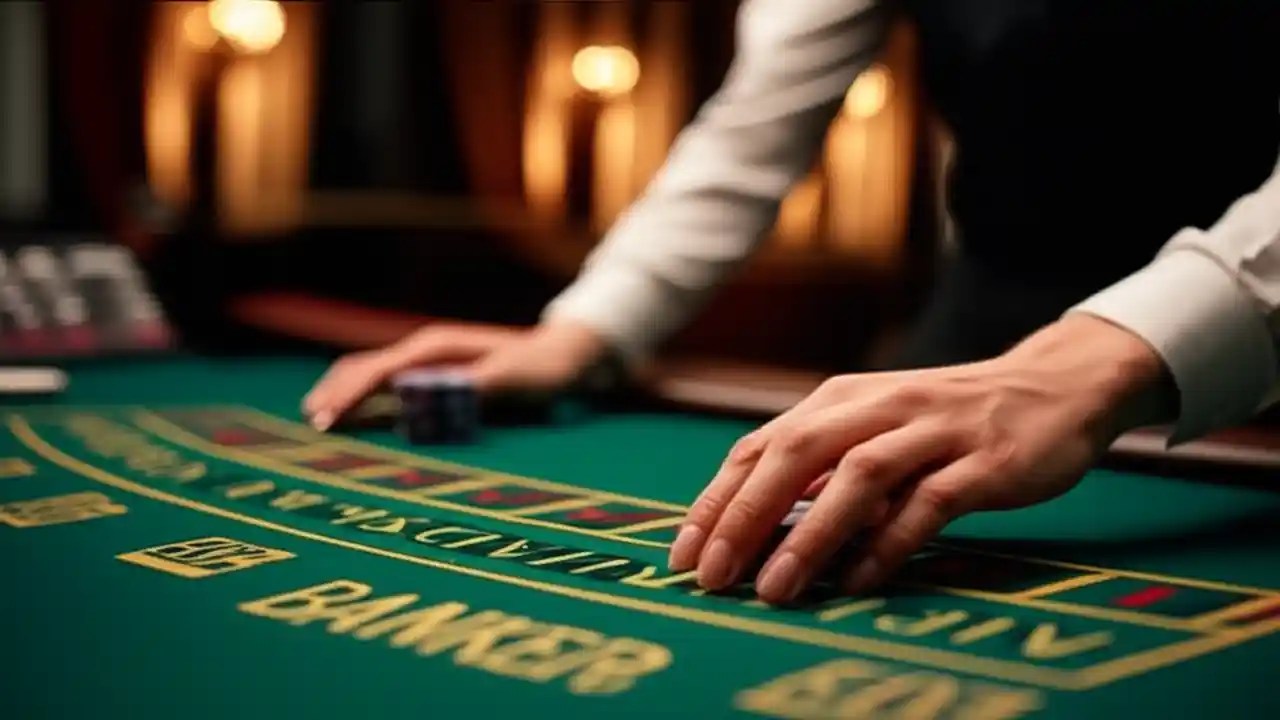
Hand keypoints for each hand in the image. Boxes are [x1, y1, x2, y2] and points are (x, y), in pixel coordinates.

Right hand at [301, 319, 607, 430]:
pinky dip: (365, 396)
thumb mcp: (511, 378)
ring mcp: (429, 360)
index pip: (380, 370)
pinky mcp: (436, 373)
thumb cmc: (539, 368)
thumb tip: (436, 394)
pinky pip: (390, 383)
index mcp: (437, 347)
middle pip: (366, 367)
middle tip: (312, 425)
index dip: (352, 394)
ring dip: (344, 392)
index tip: (328, 419)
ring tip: (317, 416)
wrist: (562, 354)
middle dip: (337, 393)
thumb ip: (475, 386)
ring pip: (372, 372)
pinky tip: (351, 413)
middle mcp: (426, 348)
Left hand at [668, 314, 1172, 604]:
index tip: (686, 552)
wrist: (1055, 385)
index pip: (763, 445)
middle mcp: (881, 406)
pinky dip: (889, 542)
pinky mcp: (985, 461)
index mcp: (843, 397)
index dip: (719, 499)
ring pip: (858, 477)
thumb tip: (757, 521)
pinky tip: (859, 579)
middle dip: (747, 516)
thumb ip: (824, 465)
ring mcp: (935, 430)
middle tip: (714, 575)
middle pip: (797, 453)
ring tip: (775, 589)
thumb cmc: (948, 417)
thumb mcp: (877, 425)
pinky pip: (929, 502)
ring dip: (810, 535)